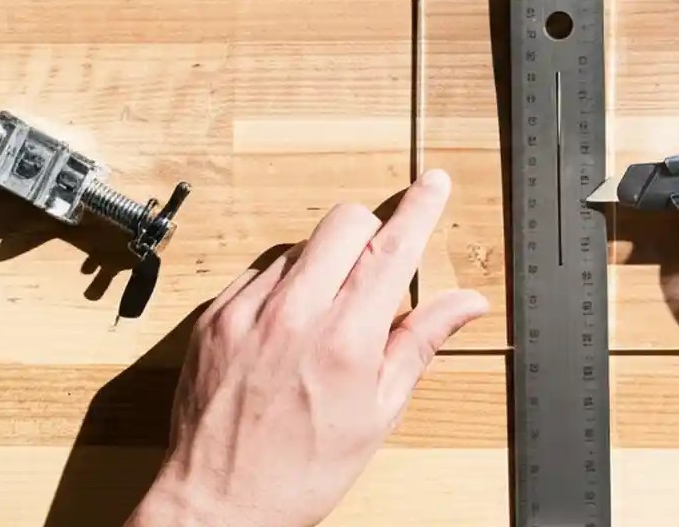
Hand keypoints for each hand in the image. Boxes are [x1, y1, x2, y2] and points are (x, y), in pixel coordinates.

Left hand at [127, 169, 487, 526]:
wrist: (218, 506)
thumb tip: (466, 304)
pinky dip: (282, 286)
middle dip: (370, 230)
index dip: (421, 209)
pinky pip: (258, 273)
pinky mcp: (213, 317)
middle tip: (376, 267)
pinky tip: (287, 327)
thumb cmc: (302, 471)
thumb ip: (420, 343)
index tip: (434, 184)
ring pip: (300, 245)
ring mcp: (247, 311)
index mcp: (346, 339)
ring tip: (325, 318)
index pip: (394, 250)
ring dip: (324, 263)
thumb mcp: (379, 412)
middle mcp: (294, 314)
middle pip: (344, 222)